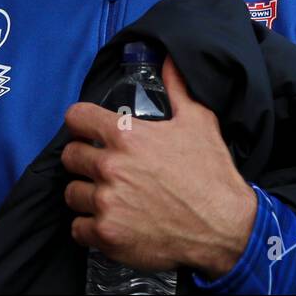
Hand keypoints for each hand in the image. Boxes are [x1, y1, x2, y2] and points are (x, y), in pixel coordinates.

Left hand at [60, 56, 256, 278]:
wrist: (225, 227)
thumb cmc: (211, 174)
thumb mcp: (198, 122)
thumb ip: (177, 88)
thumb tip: (170, 61)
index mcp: (127, 136)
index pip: (77, 118)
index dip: (81, 122)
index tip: (87, 131)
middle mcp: (111, 167)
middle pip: (70, 156)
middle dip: (84, 159)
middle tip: (103, 168)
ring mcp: (107, 203)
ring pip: (72, 193)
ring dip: (86, 194)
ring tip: (108, 197)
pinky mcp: (107, 235)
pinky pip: (77, 228)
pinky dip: (89, 227)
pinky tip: (110, 222)